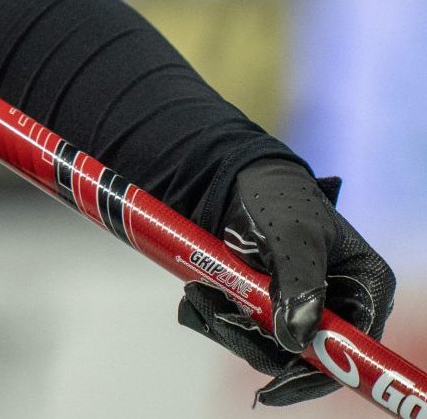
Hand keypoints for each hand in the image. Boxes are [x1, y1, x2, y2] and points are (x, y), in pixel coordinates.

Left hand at [177, 158, 397, 405]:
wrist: (230, 177)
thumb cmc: (274, 197)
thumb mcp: (291, 235)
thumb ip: (300, 285)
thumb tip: (298, 338)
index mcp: (365, 286)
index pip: (355, 347)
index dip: (321, 371)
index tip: (278, 383)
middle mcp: (337, 304)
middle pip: (304, 354)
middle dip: (255, 341)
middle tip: (218, 317)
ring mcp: (299, 307)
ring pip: (265, 345)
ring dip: (227, 325)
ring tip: (199, 291)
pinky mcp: (264, 306)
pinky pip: (241, 329)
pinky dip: (215, 316)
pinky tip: (196, 292)